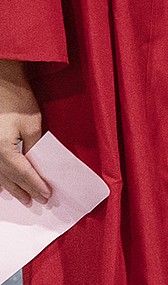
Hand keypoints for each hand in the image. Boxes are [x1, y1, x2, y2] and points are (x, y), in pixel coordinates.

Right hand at [0, 59, 48, 205]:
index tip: (46, 195)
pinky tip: (3, 186)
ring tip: (24, 198)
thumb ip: (34, 148)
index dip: (35, 185)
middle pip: (10, 178)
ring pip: (0, 175)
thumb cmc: (17, 101)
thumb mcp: (33, 126)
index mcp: (4, 151)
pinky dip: (1, 178)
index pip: (23, 174)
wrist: (2, 83)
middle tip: (38, 202)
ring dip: (12, 187)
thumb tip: (37, 165)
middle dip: (25, 190)